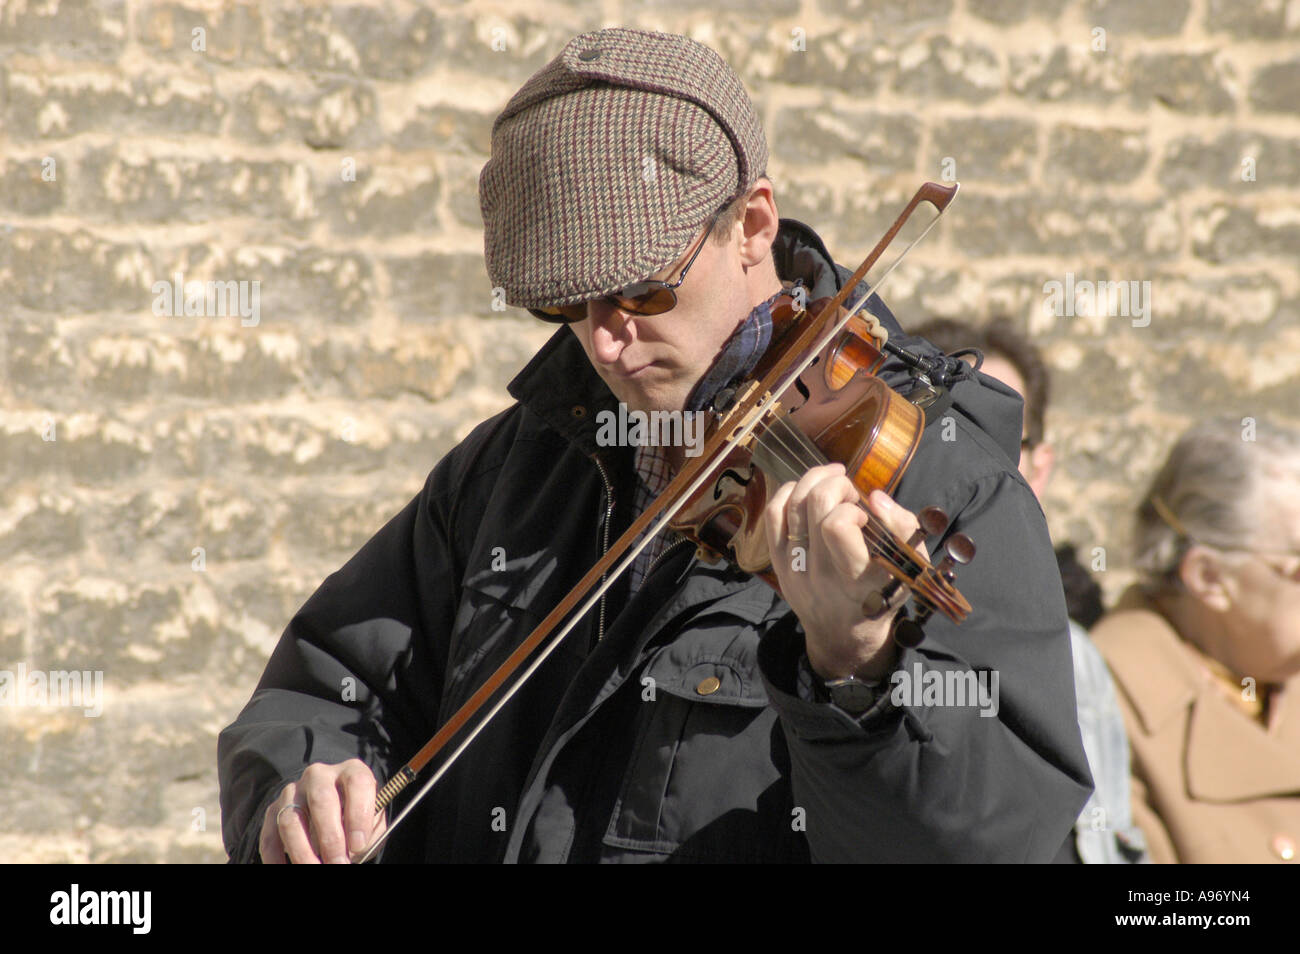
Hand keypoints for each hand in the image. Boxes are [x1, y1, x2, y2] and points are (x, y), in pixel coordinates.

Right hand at [260, 759, 386, 864]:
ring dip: (303, 852)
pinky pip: (270, 834)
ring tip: (315, 870)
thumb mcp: (371, 822)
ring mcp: (294, 790)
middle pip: (321, 799)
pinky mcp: (273, 809)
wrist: (333, 813)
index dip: (359, 815)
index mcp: (351, 771)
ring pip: (292, 819)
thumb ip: (366, 836)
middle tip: (339, 863)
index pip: (357, 783)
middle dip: (330, 838)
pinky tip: (283, 867)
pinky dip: (275, 857)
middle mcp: (321, 775)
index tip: (359, 846)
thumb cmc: (357, 819)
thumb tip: (351, 853)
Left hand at [764, 463, 921, 681]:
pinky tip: (806, 490)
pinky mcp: (777, 563)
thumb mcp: (908, 567)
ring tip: (832, 479)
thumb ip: (902, 528)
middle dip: (835, 484)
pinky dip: (788, 492)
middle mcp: (820, 573)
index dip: (850, 508)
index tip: (863, 515)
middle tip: (849, 493)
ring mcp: (793, 568)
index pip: (837, 525)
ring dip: (814, 480)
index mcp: (855, 577)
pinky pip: (772, 515)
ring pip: (791, 505)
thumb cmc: (882, 593)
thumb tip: (875, 496)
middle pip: (814, 505)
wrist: (844, 635)